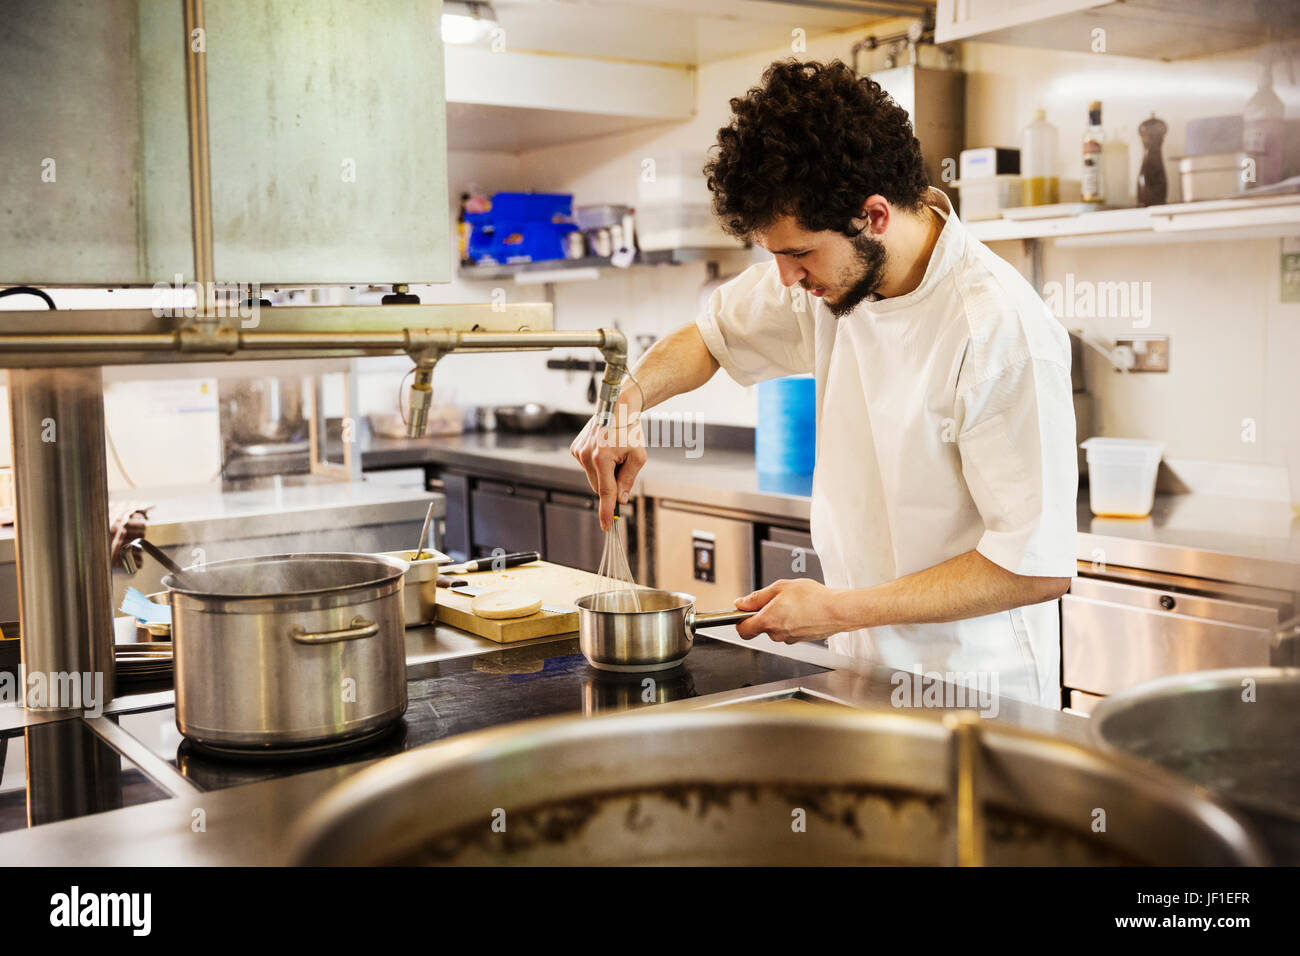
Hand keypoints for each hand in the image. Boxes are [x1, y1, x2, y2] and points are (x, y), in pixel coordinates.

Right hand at [570, 399, 645, 531]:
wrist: (618, 406)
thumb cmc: (630, 430)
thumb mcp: (637, 457)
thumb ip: (628, 480)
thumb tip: (621, 500)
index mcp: (602, 458)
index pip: (606, 492)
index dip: (607, 511)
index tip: (606, 527)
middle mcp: (586, 456)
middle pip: (599, 487)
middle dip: (611, 485)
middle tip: (623, 467)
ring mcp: (579, 452)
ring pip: (592, 478)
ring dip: (604, 475)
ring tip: (614, 454)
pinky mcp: (575, 449)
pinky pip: (587, 467)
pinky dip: (596, 466)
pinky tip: (604, 450)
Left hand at [733, 579, 850, 643]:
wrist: (838, 610)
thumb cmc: (813, 598)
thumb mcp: (780, 587)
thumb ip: (757, 597)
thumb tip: (741, 603)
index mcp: (768, 621)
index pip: (742, 630)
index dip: (739, 621)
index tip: (742, 613)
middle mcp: (776, 634)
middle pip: (760, 628)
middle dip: (763, 615)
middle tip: (775, 600)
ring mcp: (789, 639)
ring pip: (775, 629)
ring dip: (779, 617)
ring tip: (793, 603)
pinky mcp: (800, 640)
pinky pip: (788, 631)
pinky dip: (791, 622)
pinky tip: (802, 611)